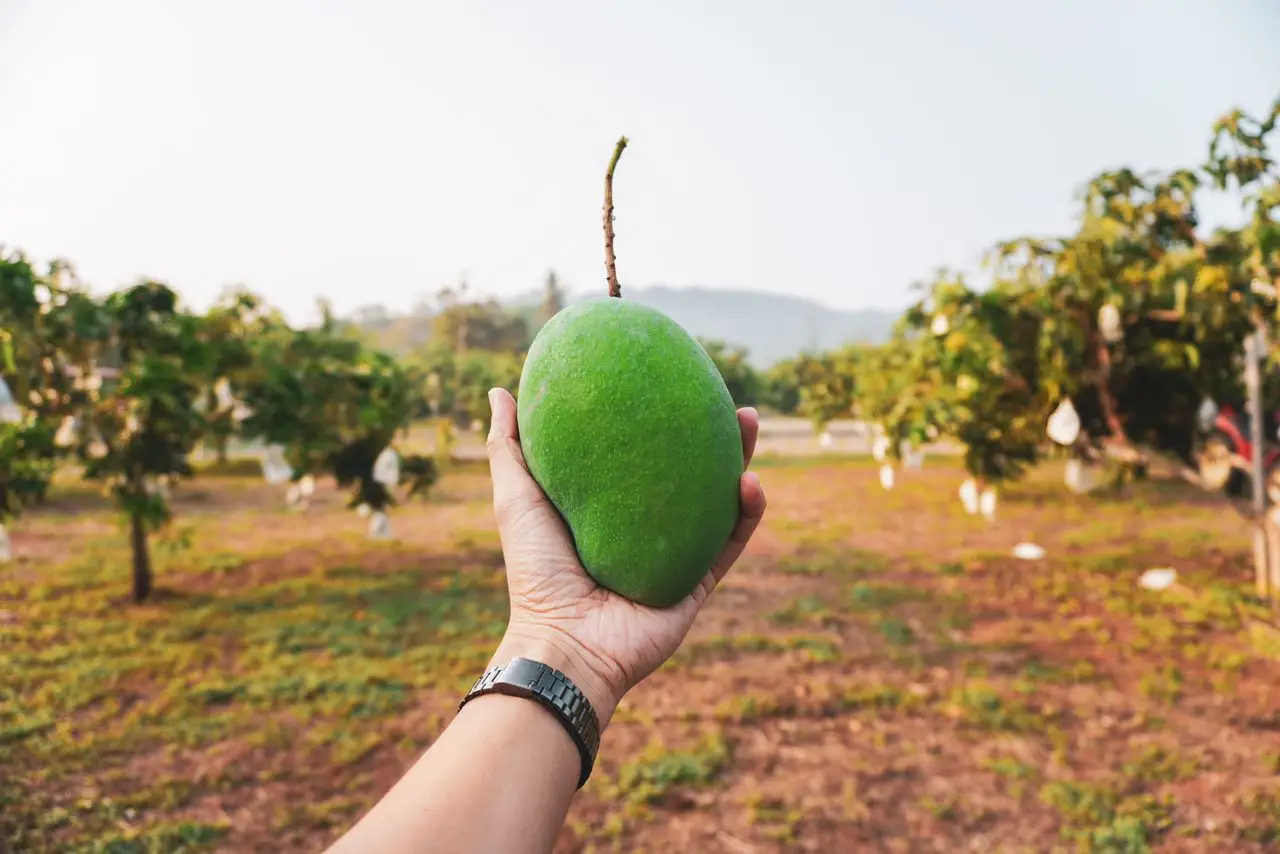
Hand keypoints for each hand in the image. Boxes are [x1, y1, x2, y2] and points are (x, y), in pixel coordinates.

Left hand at [483, 387, 766, 722]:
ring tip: (746, 421)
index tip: (673, 378)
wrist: (564, 644)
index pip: (641, 457)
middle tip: (725, 396)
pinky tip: (751, 482)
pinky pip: (729, 544)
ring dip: (740, 460)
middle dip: (712, 433)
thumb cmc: (534, 572)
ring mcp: (674, 556)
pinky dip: (746, 514)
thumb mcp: (517, 498)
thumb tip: (500, 390)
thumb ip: (509, 447)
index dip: (661, 420)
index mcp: (609, 510)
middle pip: (689, 473)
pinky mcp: (695, 585)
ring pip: (718, 502)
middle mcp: (646, 531)